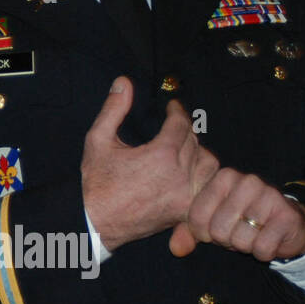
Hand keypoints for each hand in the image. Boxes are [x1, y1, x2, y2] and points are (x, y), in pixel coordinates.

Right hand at [82, 77, 216, 251]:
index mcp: (161, 155)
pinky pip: (207, 188)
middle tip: (174, 126)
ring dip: (198, 153)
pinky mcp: (186, 211)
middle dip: (184, 130)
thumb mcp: (98, 140)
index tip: (173, 106)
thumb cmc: (95, 182)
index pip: (181, 124)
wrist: (95, 222)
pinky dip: (203, 177)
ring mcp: (186, 196)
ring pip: (209, 164)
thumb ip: (113, 109)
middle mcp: (180, 175)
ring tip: (184, 148)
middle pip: (195, 142)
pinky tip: (190, 172)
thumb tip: (123, 81)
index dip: (177, 111)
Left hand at [171, 168, 304, 260]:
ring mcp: (270, 196)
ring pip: (240, 240)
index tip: (215, 231)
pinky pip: (262, 248)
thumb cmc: (243, 220)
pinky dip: (263, 252)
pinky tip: (269, 241)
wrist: (289, 224)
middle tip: (239, 233)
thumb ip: (189, 232)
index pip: (197, 216)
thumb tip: (176, 249)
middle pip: (218, 230)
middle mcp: (247, 182)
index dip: (203, 233)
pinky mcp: (287, 216)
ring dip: (246, 246)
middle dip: (226, 241)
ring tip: (254, 235)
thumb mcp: (212, 221)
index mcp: (224, 178)